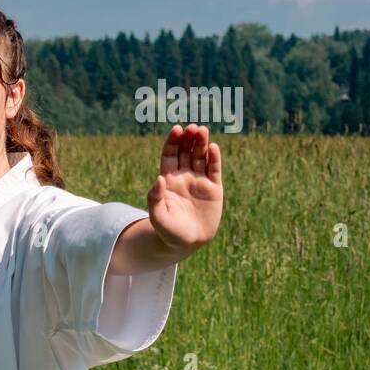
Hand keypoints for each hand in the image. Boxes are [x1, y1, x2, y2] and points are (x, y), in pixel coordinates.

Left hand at [149, 124, 223, 253]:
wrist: (186, 242)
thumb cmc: (167, 230)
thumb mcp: (157, 215)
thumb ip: (155, 198)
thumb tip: (159, 179)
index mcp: (168, 179)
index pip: (169, 155)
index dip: (172, 142)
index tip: (176, 129)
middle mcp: (184, 176)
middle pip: (186, 152)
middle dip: (188, 139)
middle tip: (191, 127)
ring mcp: (199, 181)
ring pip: (201, 157)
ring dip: (201, 143)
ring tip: (202, 130)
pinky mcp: (214, 188)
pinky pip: (214, 170)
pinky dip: (214, 158)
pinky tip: (213, 147)